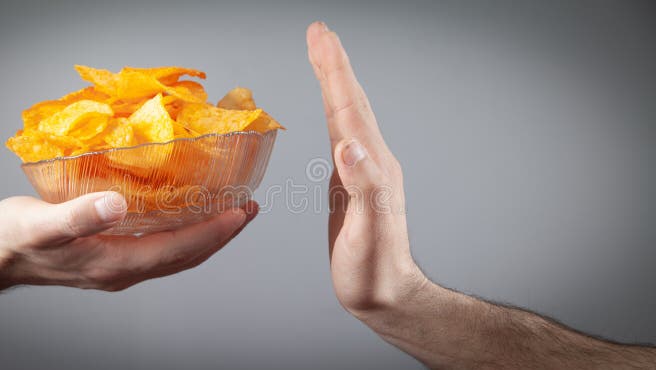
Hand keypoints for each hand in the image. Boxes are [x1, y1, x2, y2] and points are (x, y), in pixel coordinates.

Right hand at [0, 192, 256, 290]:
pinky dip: (182, 232)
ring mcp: (119, 266)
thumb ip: (79, 215)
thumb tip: (117, 205)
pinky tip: (185, 214)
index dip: (213, 232)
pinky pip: (159, 248)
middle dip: (220, 234)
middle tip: (247, 209)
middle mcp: (123, 270)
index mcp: (115, 263)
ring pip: (175, 254)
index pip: (178, 250)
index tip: (239, 212)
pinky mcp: (111, 256)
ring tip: (228, 212)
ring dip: (205, 234)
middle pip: (186, 256)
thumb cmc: (14, 237)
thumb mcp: (42, 223)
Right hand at [306, 22, 427, 317]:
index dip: (334, 72)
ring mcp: (362, 170)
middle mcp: (370, 161)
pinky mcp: (351, 181)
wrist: (385, 294)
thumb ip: (364, 189)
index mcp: (372, 167)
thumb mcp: (369, 234)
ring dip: (334, 80)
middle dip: (334, 64)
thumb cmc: (374, 271)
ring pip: (347, 113)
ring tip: (323, 54)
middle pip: (350, 102)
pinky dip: (333, 108)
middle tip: (319, 31)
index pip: (349, 109)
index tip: (320, 38)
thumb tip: (348, 144)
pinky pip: (341, 132)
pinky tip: (329, 104)